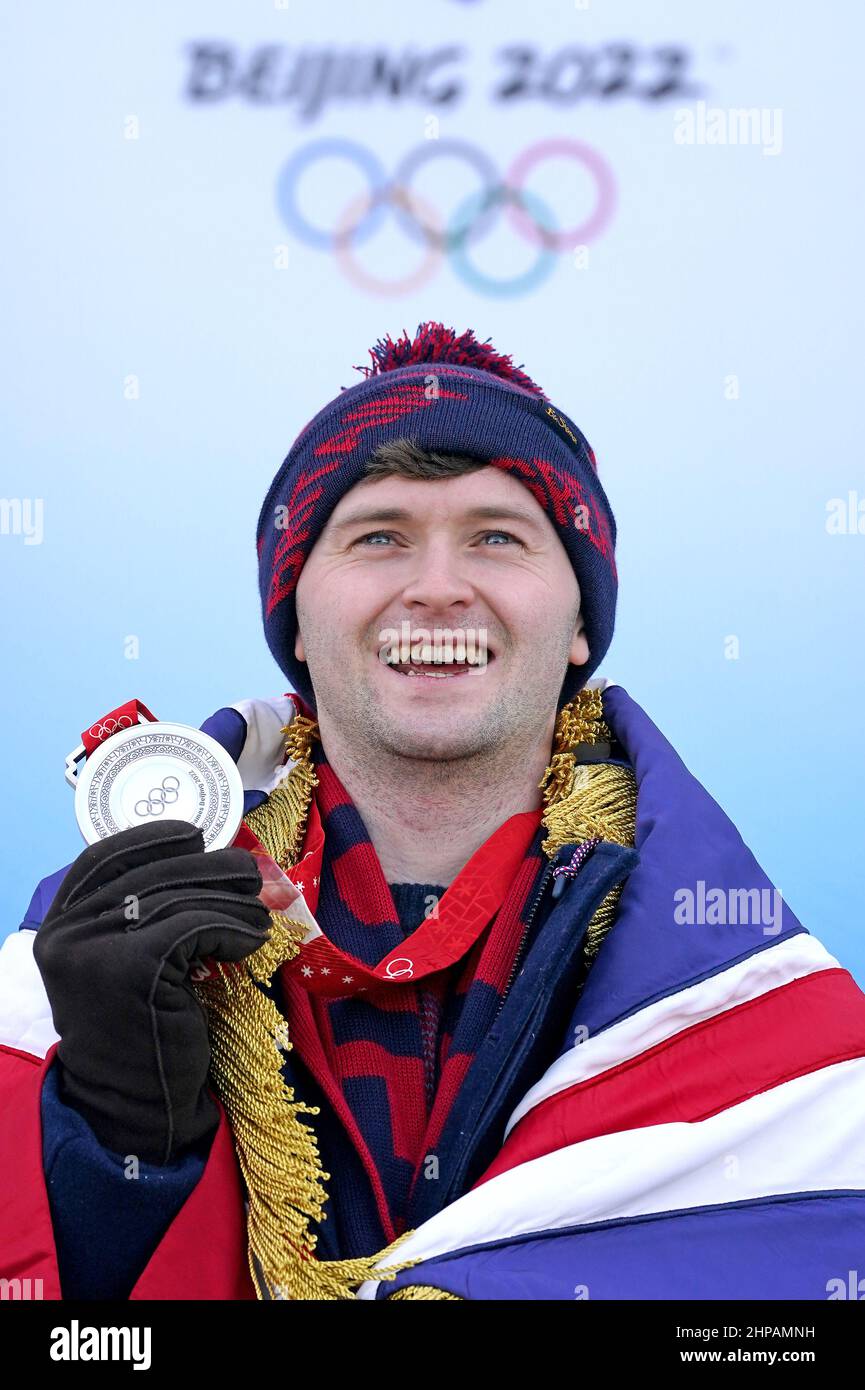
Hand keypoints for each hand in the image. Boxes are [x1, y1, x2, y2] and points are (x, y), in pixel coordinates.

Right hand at [34, 819, 271, 1164]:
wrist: (137, 1104)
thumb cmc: (142, 1029)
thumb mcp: (126, 962)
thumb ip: (139, 916)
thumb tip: (203, 857)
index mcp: (60, 925)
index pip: (103, 858)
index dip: (151, 839)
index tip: (196, 836)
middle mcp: (67, 933)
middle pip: (150, 874)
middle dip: (209, 868)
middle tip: (252, 874)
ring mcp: (94, 949)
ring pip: (178, 898)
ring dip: (231, 899)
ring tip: (261, 909)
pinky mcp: (133, 967)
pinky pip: (196, 925)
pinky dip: (233, 927)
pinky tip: (253, 939)